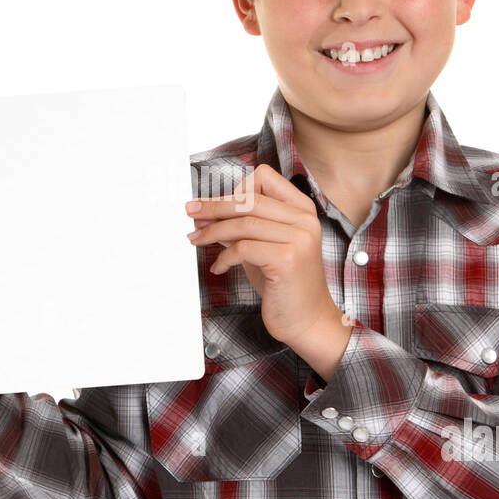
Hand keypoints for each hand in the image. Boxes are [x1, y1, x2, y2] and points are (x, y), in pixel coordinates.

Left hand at [186, 163, 338, 345]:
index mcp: (302, 210)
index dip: (236, 189)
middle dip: (213, 207)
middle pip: (248, 200)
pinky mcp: (287, 259)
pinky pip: (243, 248)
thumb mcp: (262, 248)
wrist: (308, 320)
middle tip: (191, 213)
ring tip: (196, 239)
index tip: (215, 204)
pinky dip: (224, 257)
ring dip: (212, 232)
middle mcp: (304, 220)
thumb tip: (207, 214)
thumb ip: (242, 228)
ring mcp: (298, 239)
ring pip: (243, 223)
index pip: (264, 178)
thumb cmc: (285, 285)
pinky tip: (218, 267)